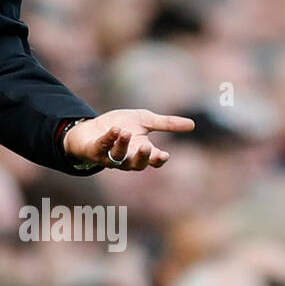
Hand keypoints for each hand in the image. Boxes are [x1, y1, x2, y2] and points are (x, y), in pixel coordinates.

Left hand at [64, 109, 194, 169]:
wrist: (92, 127)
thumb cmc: (121, 125)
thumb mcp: (145, 120)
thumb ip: (166, 123)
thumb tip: (192, 124)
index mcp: (141, 152)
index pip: (153, 161)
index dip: (158, 160)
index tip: (164, 155)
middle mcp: (127, 158)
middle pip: (137, 165)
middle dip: (142, 158)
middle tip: (146, 148)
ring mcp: (110, 157)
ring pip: (118, 157)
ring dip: (122, 145)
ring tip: (124, 131)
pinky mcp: (95, 151)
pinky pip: (102, 148)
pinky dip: (108, 139)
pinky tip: (114, 129)